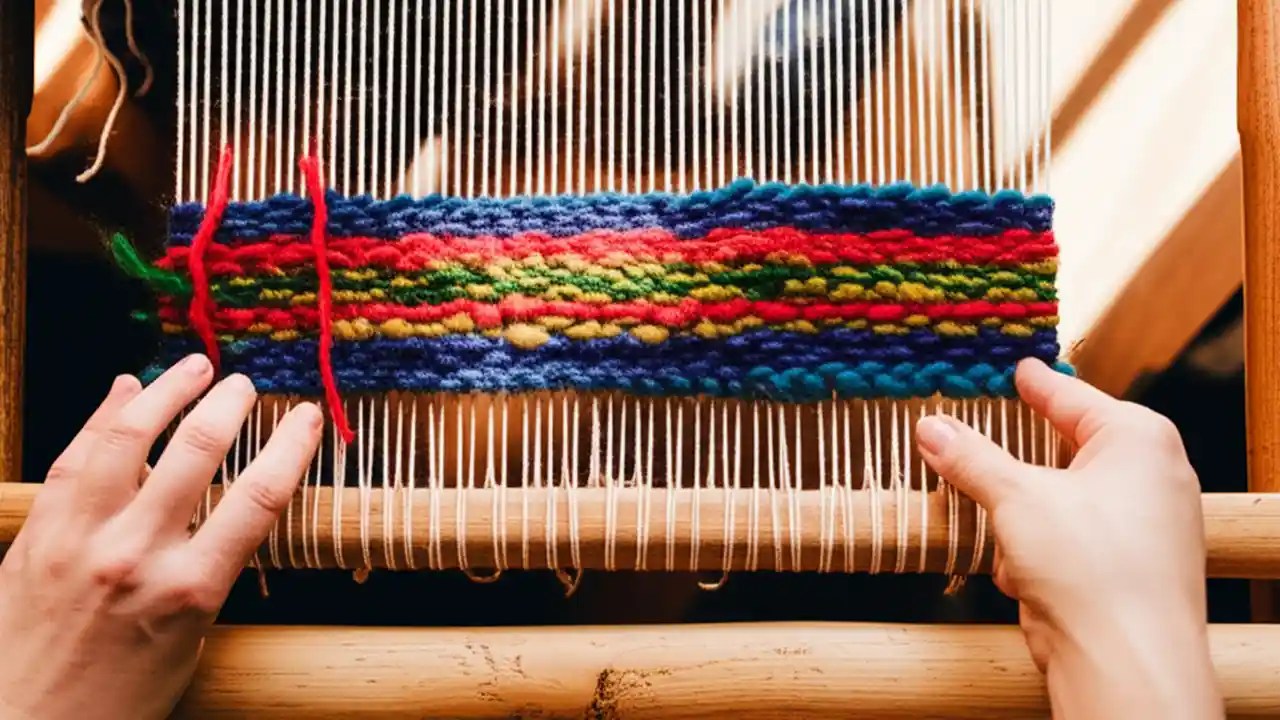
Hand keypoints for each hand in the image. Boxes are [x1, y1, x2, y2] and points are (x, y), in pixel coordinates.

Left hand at [0, 355, 321, 719]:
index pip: (259, 497)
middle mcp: (135, 555)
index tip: (310, 415)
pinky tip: (123, 391)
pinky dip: (100, 417)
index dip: (292, 446)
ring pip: (126, 437)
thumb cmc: (119, 699)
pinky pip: (72, 459)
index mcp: (189, 590)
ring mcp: (79, 539)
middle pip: (196, 451)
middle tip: (245, 384)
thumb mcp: (189, 640)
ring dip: (165, 391)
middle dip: (228, 404)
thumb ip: (207, 569)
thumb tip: (223, 507)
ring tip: (192, 366)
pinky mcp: (36, 535)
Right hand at [916, 358, 1222, 719]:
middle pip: (1061, 450)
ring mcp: (1141, 525)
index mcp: (1138, 439)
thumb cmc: (1093, 567)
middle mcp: (1150, 476)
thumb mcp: (1015, 497)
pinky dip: (1036, 552)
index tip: (1013, 368)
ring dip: (1018, 517)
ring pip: (1057, 500)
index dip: (1033, 383)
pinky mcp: (1124, 567)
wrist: (1124, 661)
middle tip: (966, 447)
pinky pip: (1065, 540)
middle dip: (1013, 466)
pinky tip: (1023, 572)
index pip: (1071, 396)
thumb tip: (930, 427)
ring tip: (1001, 533)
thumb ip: (969, 457)